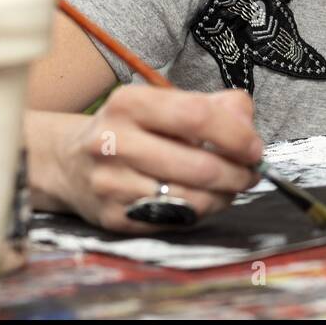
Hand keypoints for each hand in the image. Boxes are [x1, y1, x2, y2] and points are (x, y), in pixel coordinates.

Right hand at [52, 82, 263, 232]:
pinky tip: (204, 199)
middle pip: (198, 165)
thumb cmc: (134, 129)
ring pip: (190, 199)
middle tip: (251, 173)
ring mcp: (110, 183)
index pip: (196, 116)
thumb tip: (247, 127)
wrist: (70, 163)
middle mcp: (114, 142)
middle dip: (237, 173)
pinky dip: (201, 212)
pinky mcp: (114, 218)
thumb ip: (216, 105)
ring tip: (231, 186)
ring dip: (224, 196)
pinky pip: (175, 221)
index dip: (235, 135)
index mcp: (129, 103)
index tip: (255, 147)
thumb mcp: (166, 103)